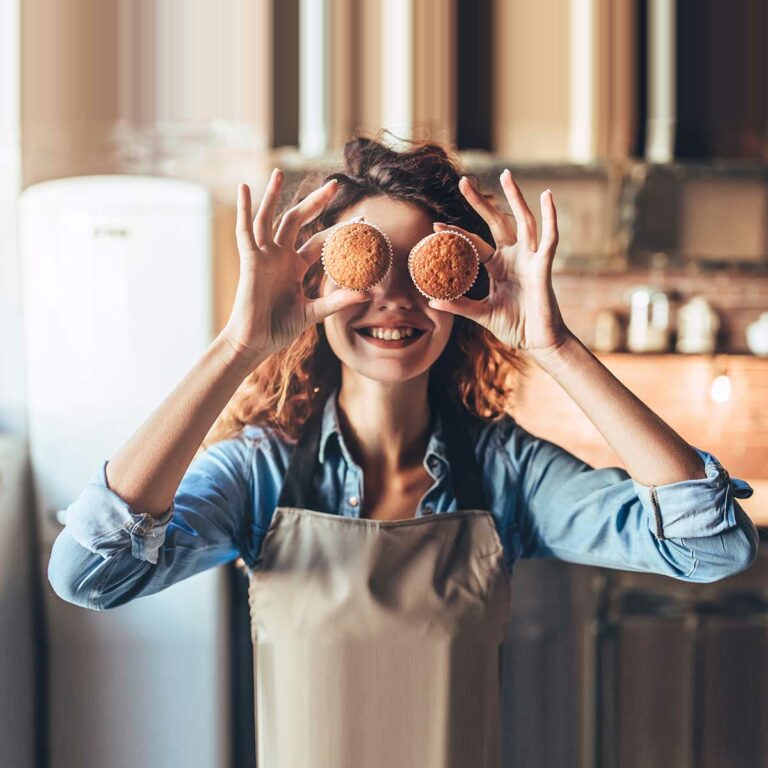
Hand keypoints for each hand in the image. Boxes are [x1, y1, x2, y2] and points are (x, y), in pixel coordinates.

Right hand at [222, 169, 371, 363]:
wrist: (255, 342)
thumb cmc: (280, 329)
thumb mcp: (313, 313)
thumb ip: (337, 301)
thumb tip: (367, 294)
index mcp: (295, 267)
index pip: (320, 241)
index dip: (339, 231)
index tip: (362, 221)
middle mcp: (280, 256)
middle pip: (298, 220)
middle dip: (315, 202)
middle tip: (335, 183)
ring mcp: (264, 256)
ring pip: (270, 218)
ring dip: (273, 195)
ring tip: (279, 172)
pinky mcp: (250, 260)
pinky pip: (245, 231)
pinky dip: (244, 209)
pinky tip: (245, 188)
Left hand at [427, 170, 572, 361]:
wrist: (538, 342)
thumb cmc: (514, 326)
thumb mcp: (481, 314)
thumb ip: (459, 305)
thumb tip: (432, 300)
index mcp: (497, 267)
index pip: (473, 244)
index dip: (456, 234)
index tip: (435, 226)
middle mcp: (513, 258)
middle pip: (496, 222)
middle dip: (481, 202)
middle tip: (463, 182)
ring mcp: (529, 259)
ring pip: (523, 221)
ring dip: (515, 198)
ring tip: (506, 175)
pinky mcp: (543, 265)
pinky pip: (549, 238)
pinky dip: (550, 217)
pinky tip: (547, 197)